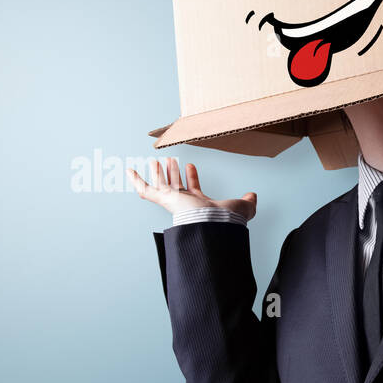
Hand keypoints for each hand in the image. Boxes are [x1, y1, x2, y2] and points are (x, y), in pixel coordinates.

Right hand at [128, 157, 257, 219]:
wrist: (213, 222)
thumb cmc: (225, 218)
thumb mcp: (242, 207)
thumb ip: (248, 202)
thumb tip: (253, 197)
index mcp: (198, 205)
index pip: (192, 189)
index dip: (191, 177)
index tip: (190, 166)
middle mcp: (183, 204)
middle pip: (174, 185)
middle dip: (171, 173)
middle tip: (169, 162)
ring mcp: (172, 201)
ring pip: (161, 184)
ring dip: (159, 172)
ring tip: (155, 160)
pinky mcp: (163, 198)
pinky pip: (145, 189)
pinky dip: (136, 180)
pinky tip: (130, 171)